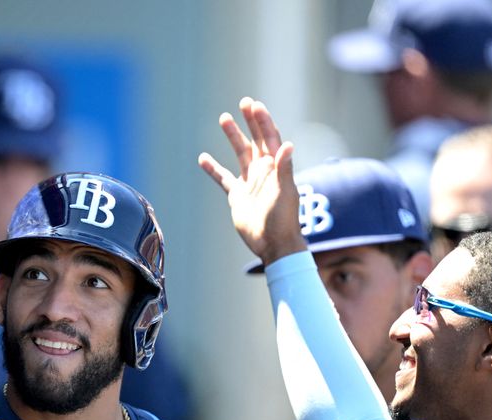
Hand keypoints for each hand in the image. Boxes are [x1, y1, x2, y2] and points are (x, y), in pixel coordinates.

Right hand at [198, 98, 306, 266]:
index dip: (263, 121)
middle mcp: (263, 171)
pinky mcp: (238, 196)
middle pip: (255, 140)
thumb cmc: (282, 219)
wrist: (272, 244)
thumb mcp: (284, 192)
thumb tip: (288, 144)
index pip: (269, 138)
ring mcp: (250, 182)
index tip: (254, 106)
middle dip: (250, 121)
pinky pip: (224, 179)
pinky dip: (214, 169)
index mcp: (275, 168)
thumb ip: (284, 168)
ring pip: (240, 154)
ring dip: (232, 136)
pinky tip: (203, 158)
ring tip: (223, 118)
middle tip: (243, 103)